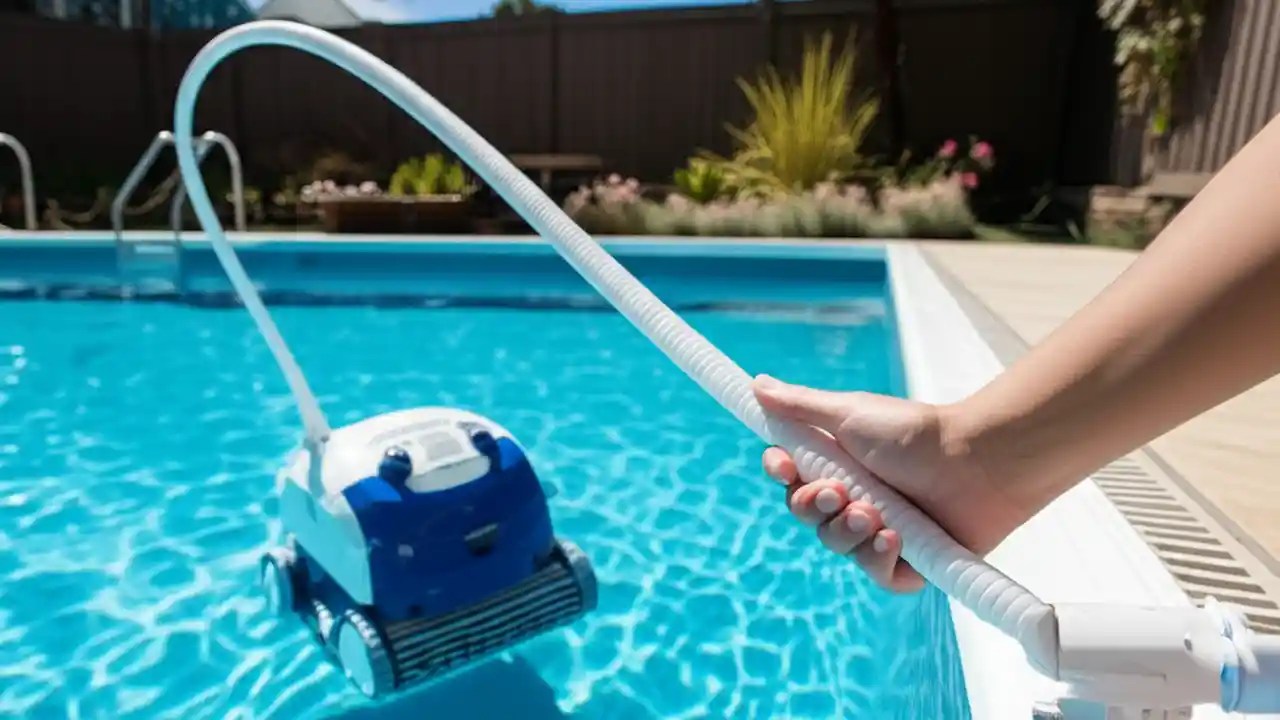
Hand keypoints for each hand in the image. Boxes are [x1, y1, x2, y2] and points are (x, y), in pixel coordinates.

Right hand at [753, 375, 1038, 592]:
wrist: (975, 461)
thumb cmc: (914, 432)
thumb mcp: (849, 413)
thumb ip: (801, 406)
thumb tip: (757, 384)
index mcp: (837, 464)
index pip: (790, 478)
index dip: (781, 475)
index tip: (782, 464)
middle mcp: (854, 499)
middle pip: (806, 516)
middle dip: (812, 506)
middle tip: (836, 493)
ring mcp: (880, 532)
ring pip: (836, 545)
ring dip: (847, 531)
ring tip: (875, 515)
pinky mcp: (910, 563)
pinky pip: (878, 575)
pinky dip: (880, 560)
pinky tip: (895, 539)